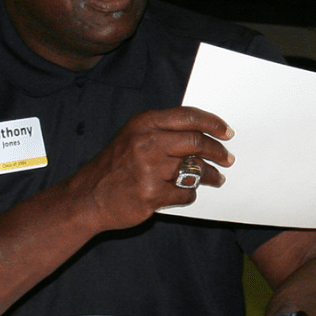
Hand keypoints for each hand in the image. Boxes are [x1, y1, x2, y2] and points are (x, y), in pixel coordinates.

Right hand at [65, 107, 234, 232]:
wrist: (87, 198)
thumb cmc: (113, 167)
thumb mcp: (132, 137)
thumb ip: (162, 131)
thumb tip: (201, 133)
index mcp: (144, 124)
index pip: (188, 117)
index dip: (213, 123)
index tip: (227, 132)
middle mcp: (147, 143)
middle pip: (197, 142)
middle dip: (218, 151)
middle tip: (228, 158)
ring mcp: (150, 169)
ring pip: (195, 169)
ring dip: (210, 175)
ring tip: (217, 178)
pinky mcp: (152, 194)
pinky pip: (185, 192)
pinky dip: (189, 194)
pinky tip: (185, 193)